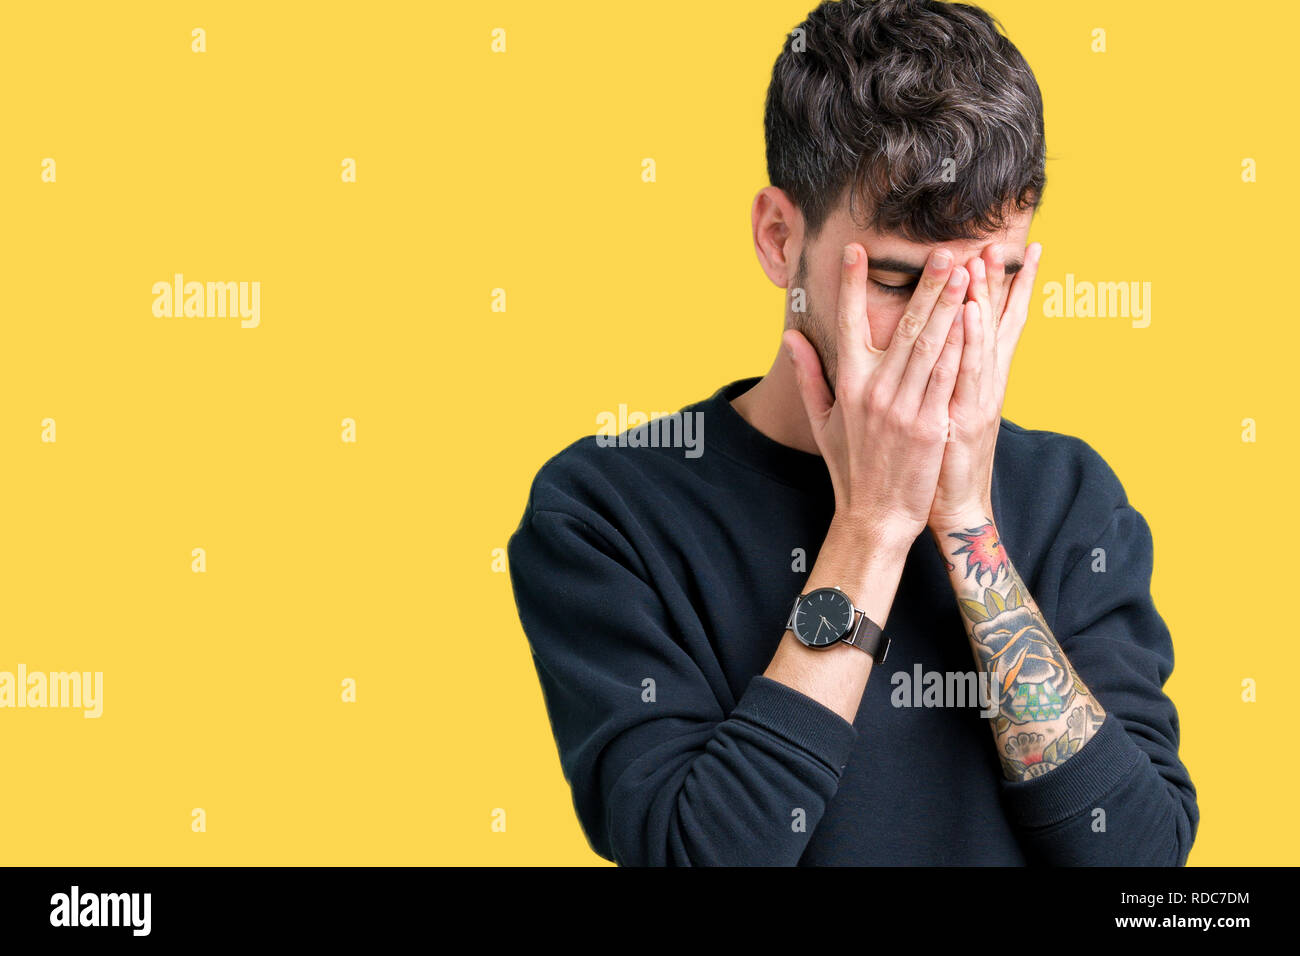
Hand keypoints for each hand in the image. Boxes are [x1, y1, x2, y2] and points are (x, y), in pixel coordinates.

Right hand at [785, 243, 974, 547]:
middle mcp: (874, 391)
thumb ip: (808, 374)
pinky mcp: (930, 424)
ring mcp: (904, 407)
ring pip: (931, 344)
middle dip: (925, 285)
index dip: (850, 285)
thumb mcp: (821, 420)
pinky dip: (962, 344)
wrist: (875, 515)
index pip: (847, 322)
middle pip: (903, 326)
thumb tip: (790, 337)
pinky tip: (974, 318)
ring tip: (966, 271)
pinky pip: (949, 376)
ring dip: (950, 304)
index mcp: (848, 384)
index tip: (856, 250)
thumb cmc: (850, 466)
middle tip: (943, 250)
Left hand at [928, 242, 1042, 528]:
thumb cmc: (928, 460)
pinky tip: (972, 313)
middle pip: (993, 324)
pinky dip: (973, 342)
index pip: (988, 324)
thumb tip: (922, 343)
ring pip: (983, 341)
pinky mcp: (965, 418)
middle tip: (996, 242)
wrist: (942, 509)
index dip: (999, 289)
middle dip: (995, 283)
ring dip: (985, 299)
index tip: (1002, 249)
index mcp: (970, 379)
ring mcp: (976, 400)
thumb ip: (928, 374)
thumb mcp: (931, 412)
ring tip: (984, 262)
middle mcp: (980, 385)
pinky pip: (969, 373)